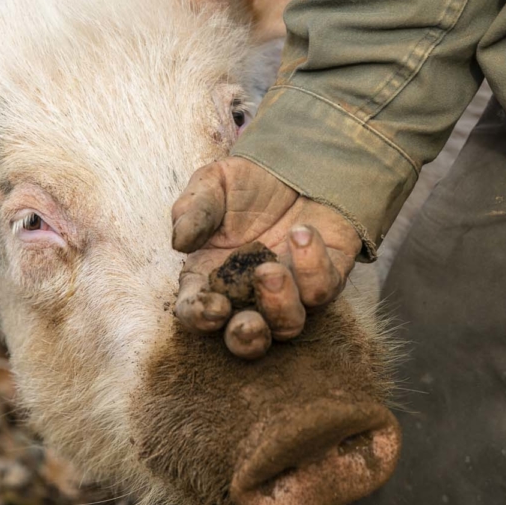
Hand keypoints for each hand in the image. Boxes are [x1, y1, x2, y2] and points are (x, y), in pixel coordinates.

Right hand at [171, 157, 361, 358]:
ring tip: (271, 269)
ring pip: (288, 324)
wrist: (297, 164)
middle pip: (248, 339)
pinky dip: (313, 266)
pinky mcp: (325, 279)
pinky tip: (303, 232)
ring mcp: (290, 292)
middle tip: (248, 323)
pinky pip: (323, 289)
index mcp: (211, 278)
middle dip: (247, 339)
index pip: (196, 313)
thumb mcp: (213, 184)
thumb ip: (194, 210)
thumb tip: (179, 242)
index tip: (213, 308)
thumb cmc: (247, 184)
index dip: (201, 318)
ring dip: (280, 303)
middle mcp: (249, 295)